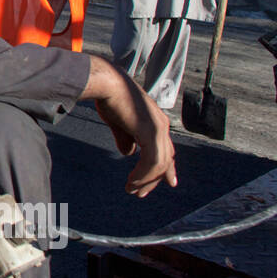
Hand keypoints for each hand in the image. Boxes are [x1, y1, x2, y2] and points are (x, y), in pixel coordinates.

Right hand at [82, 57, 176, 197]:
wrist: (107, 83)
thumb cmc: (110, 97)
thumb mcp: (118, 122)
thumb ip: (125, 138)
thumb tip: (128, 153)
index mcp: (156, 122)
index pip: (166, 149)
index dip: (168, 168)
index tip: (170, 182)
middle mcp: (162, 126)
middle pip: (165, 160)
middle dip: (154, 179)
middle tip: (140, 194)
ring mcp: (159, 129)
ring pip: (160, 164)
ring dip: (146, 181)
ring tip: (132, 190)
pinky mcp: (151, 133)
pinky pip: (152, 163)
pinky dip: (143, 175)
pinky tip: (132, 182)